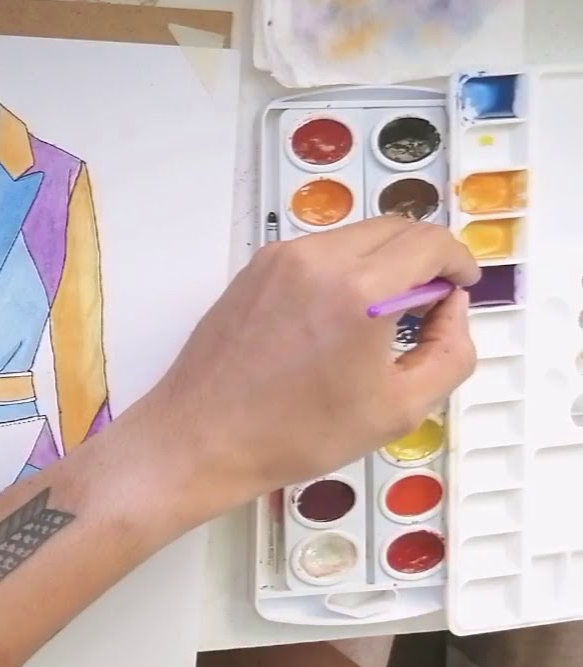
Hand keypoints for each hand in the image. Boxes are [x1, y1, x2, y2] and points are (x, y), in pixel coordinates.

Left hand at [145, 217, 480, 503]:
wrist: (203, 436)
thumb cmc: (296, 433)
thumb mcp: (399, 408)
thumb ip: (450, 351)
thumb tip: (453, 307)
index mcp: (358, 291)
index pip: (429, 243)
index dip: (458, 261)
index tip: (462, 285)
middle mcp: (316, 260)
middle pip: (394, 230)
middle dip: (424, 258)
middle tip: (431, 302)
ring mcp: (278, 259)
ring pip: (354, 237)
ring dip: (381, 262)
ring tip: (383, 316)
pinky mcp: (253, 269)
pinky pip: (315, 252)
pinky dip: (341, 269)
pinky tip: (337, 317)